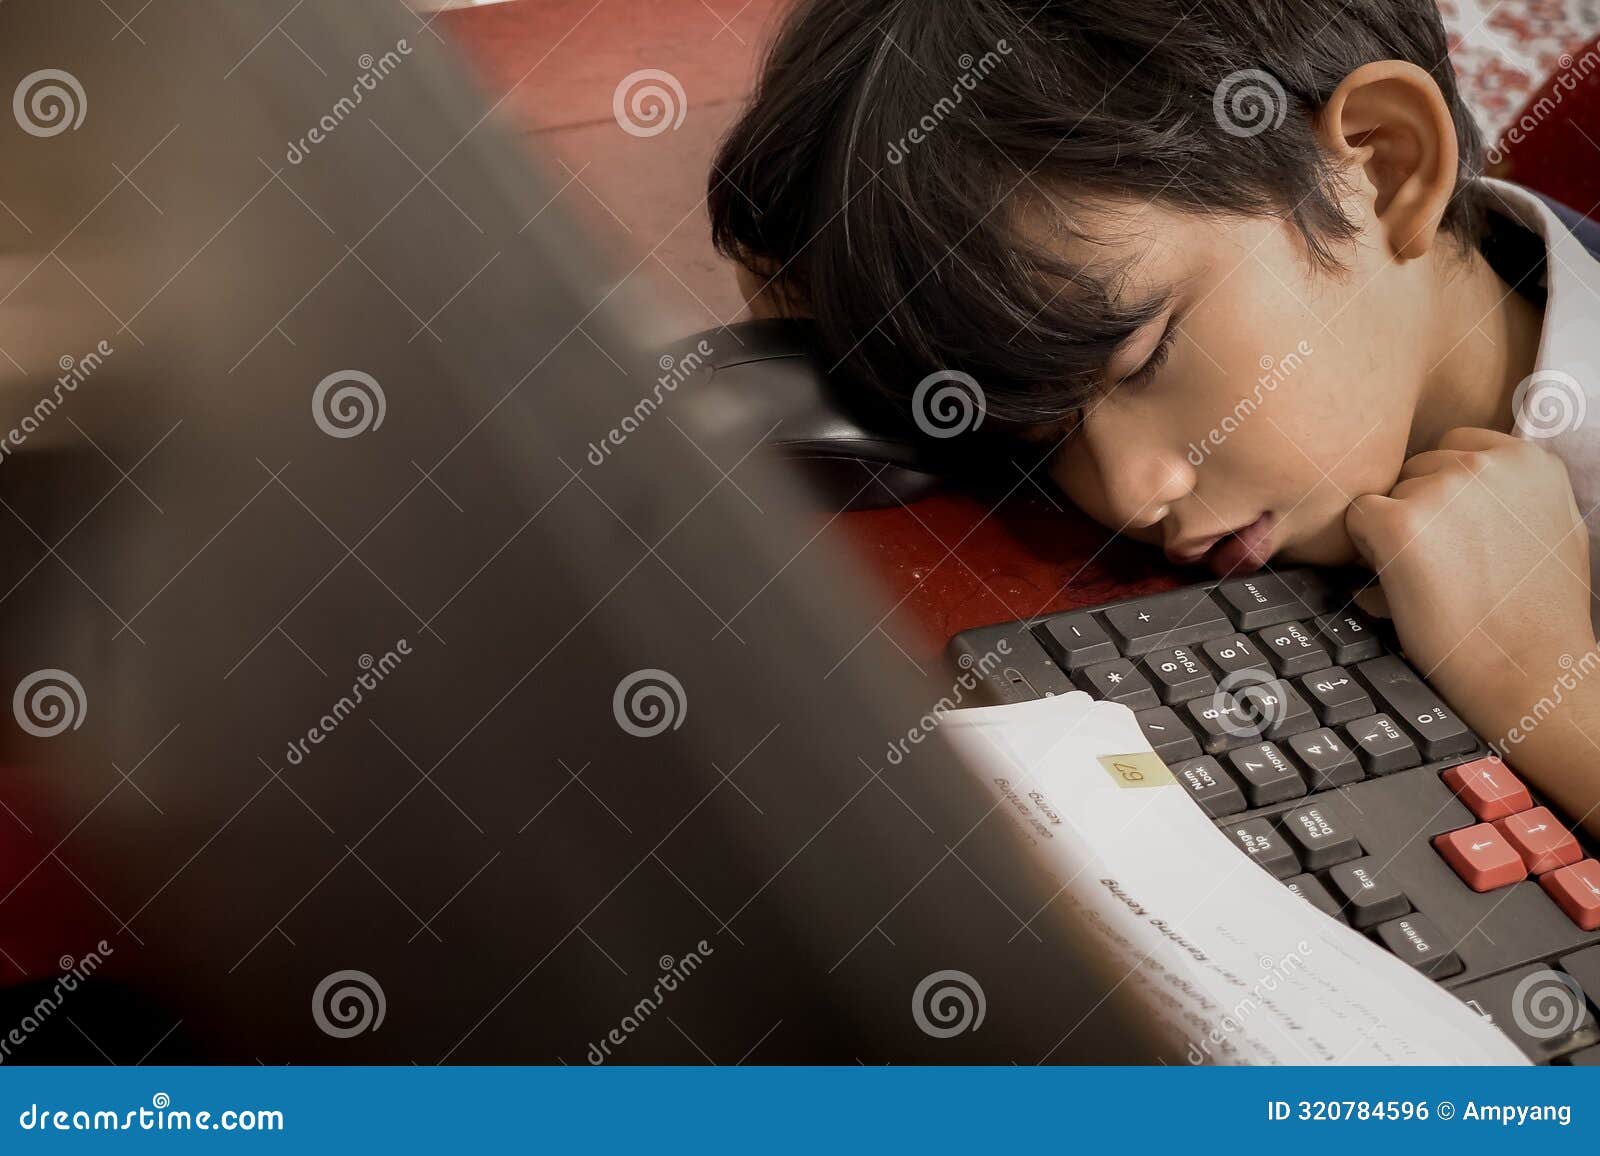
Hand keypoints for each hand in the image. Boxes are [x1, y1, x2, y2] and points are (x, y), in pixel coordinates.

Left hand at [1344, 427, 1594, 738]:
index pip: (1454, 448)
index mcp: (1528, 458)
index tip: (1456, 535)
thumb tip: (1471, 471)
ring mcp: (1441, 488)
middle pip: (1415, 470)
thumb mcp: (1551, 526)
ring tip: (1432, 580)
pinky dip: (1365, 551)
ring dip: (1393, 531)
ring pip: (1386, 494)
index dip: (1443, 494)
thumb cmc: (1537, 614)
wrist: (1526, 668)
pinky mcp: (1399, 521)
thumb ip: (1514, 490)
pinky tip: (1400, 583)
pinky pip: (1355, 519)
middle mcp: (1485, 462)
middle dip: (1417, 510)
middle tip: (1444, 566)